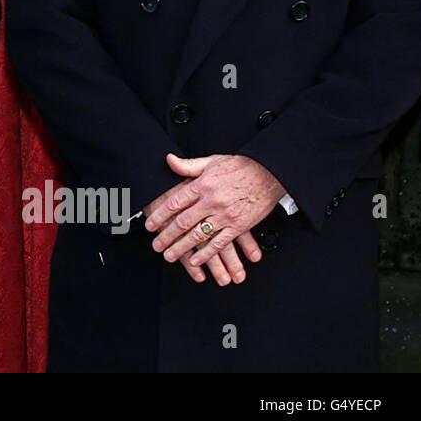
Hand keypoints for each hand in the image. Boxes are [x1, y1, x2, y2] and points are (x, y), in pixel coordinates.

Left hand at [145, 153, 278, 282]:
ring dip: (181, 248)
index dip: (160, 215)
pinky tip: (195, 260)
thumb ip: (188, 165)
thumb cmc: (241, 166)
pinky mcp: (239, 226)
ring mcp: (225, 215)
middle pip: (183, 222)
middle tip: (156, 245)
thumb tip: (168, 160)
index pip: (174, 203)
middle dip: (167, 236)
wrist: (270, 172)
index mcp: (202, 185)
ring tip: (169, 255)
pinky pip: (219, 243)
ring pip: (198, 235)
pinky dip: (206, 253)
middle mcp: (211, 201)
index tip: (150, 225)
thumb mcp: (211, 161)